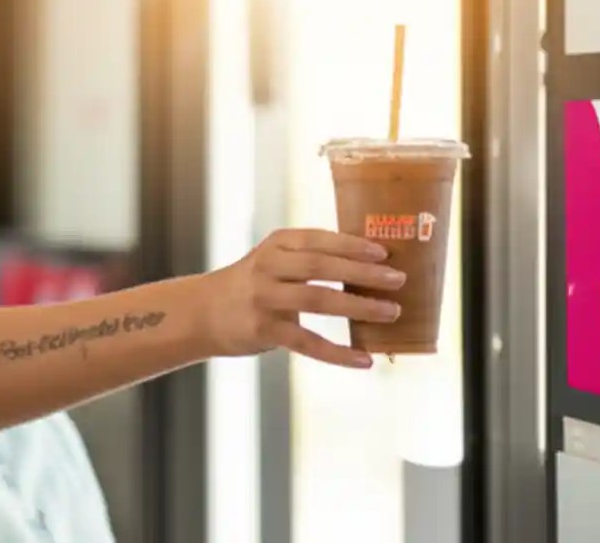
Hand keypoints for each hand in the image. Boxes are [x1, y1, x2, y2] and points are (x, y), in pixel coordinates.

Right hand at [202, 228, 406, 367]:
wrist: (201, 313)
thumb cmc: (250, 285)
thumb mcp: (273, 261)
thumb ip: (308, 261)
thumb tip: (369, 268)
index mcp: (276, 245)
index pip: (318, 239)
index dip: (352, 245)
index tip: (384, 253)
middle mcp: (268, 267)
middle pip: (321, 267)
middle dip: (363, 273)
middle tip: (398, 280)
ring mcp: (264, 299)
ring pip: (318, 300)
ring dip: (359, 307)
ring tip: (391, 312)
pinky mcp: (263, 331)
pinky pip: (307, 343)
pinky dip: (338, 353)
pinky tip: (363, 359)